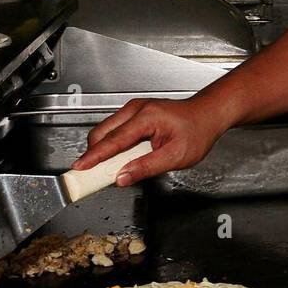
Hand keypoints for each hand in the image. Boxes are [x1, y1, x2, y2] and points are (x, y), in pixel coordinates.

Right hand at [71, 96, 228, 184]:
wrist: (208, 115)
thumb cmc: (198, 131)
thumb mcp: (176, 156)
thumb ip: (147, 168)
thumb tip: (122, 178)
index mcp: (147, 117)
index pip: (114, 140)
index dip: (94, 156)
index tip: (79, 167)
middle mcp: (137, 109)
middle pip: (102, 132)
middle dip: (94, 154)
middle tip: (90, 174)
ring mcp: (135, 109)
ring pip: (106, 130)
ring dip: (103, 149)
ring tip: (105, 169)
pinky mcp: (135, 114)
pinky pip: (115, 129)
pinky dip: (111, 144)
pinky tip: (118, 158)